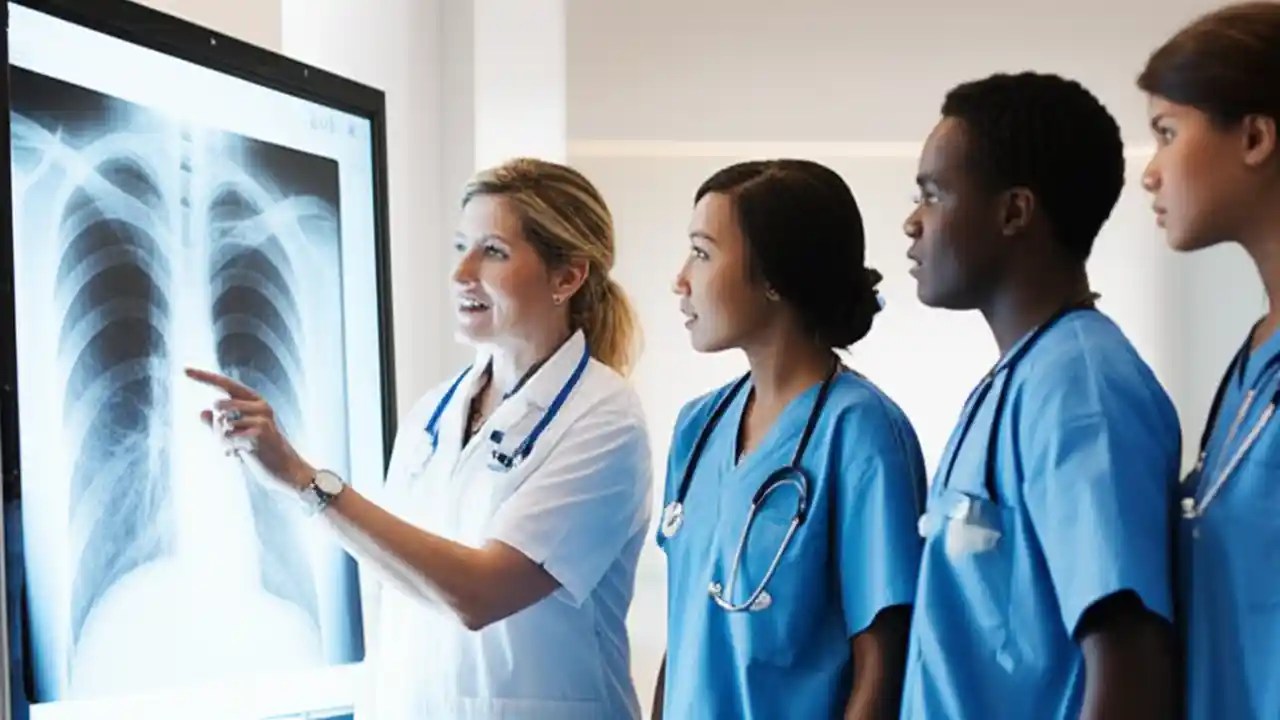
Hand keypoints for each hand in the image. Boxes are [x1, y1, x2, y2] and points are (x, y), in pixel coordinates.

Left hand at [185, 367, 315, 492]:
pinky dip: (229, 448)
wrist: (284, 470)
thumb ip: (219, 424)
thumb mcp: (238, 436)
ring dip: (222, 440)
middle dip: (216, 427)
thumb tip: (202, 412)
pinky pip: (228, 436)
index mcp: (255, 401)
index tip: (184, 369)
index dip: (204, 377)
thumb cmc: (261, 453)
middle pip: (218, 406)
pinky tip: (242, 454)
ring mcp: (261, 417)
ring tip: (236, 449)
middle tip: (229, 443)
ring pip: (221, 422)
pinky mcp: (260, 431)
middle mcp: (260, 405)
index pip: (226, 384)